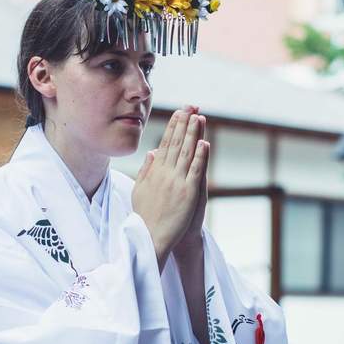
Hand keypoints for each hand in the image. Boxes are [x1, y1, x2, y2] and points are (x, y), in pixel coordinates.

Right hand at [132, 107, 208, 268]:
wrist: (151, 237)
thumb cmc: (145, 216)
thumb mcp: (139, 190)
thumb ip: (146, 170)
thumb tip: (152, 152)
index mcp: (154, 172)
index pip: (165, 143)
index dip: (173, 126)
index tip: (179, 112)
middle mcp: (165, 173)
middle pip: (176, 143)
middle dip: (184, 123)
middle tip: (191, 106)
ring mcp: (177, 182)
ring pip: (186, 153)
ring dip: (193, 134)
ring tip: (199, 117)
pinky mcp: (188, 193)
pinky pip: (195, 171)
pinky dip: (200, 156)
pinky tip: (205, 142)